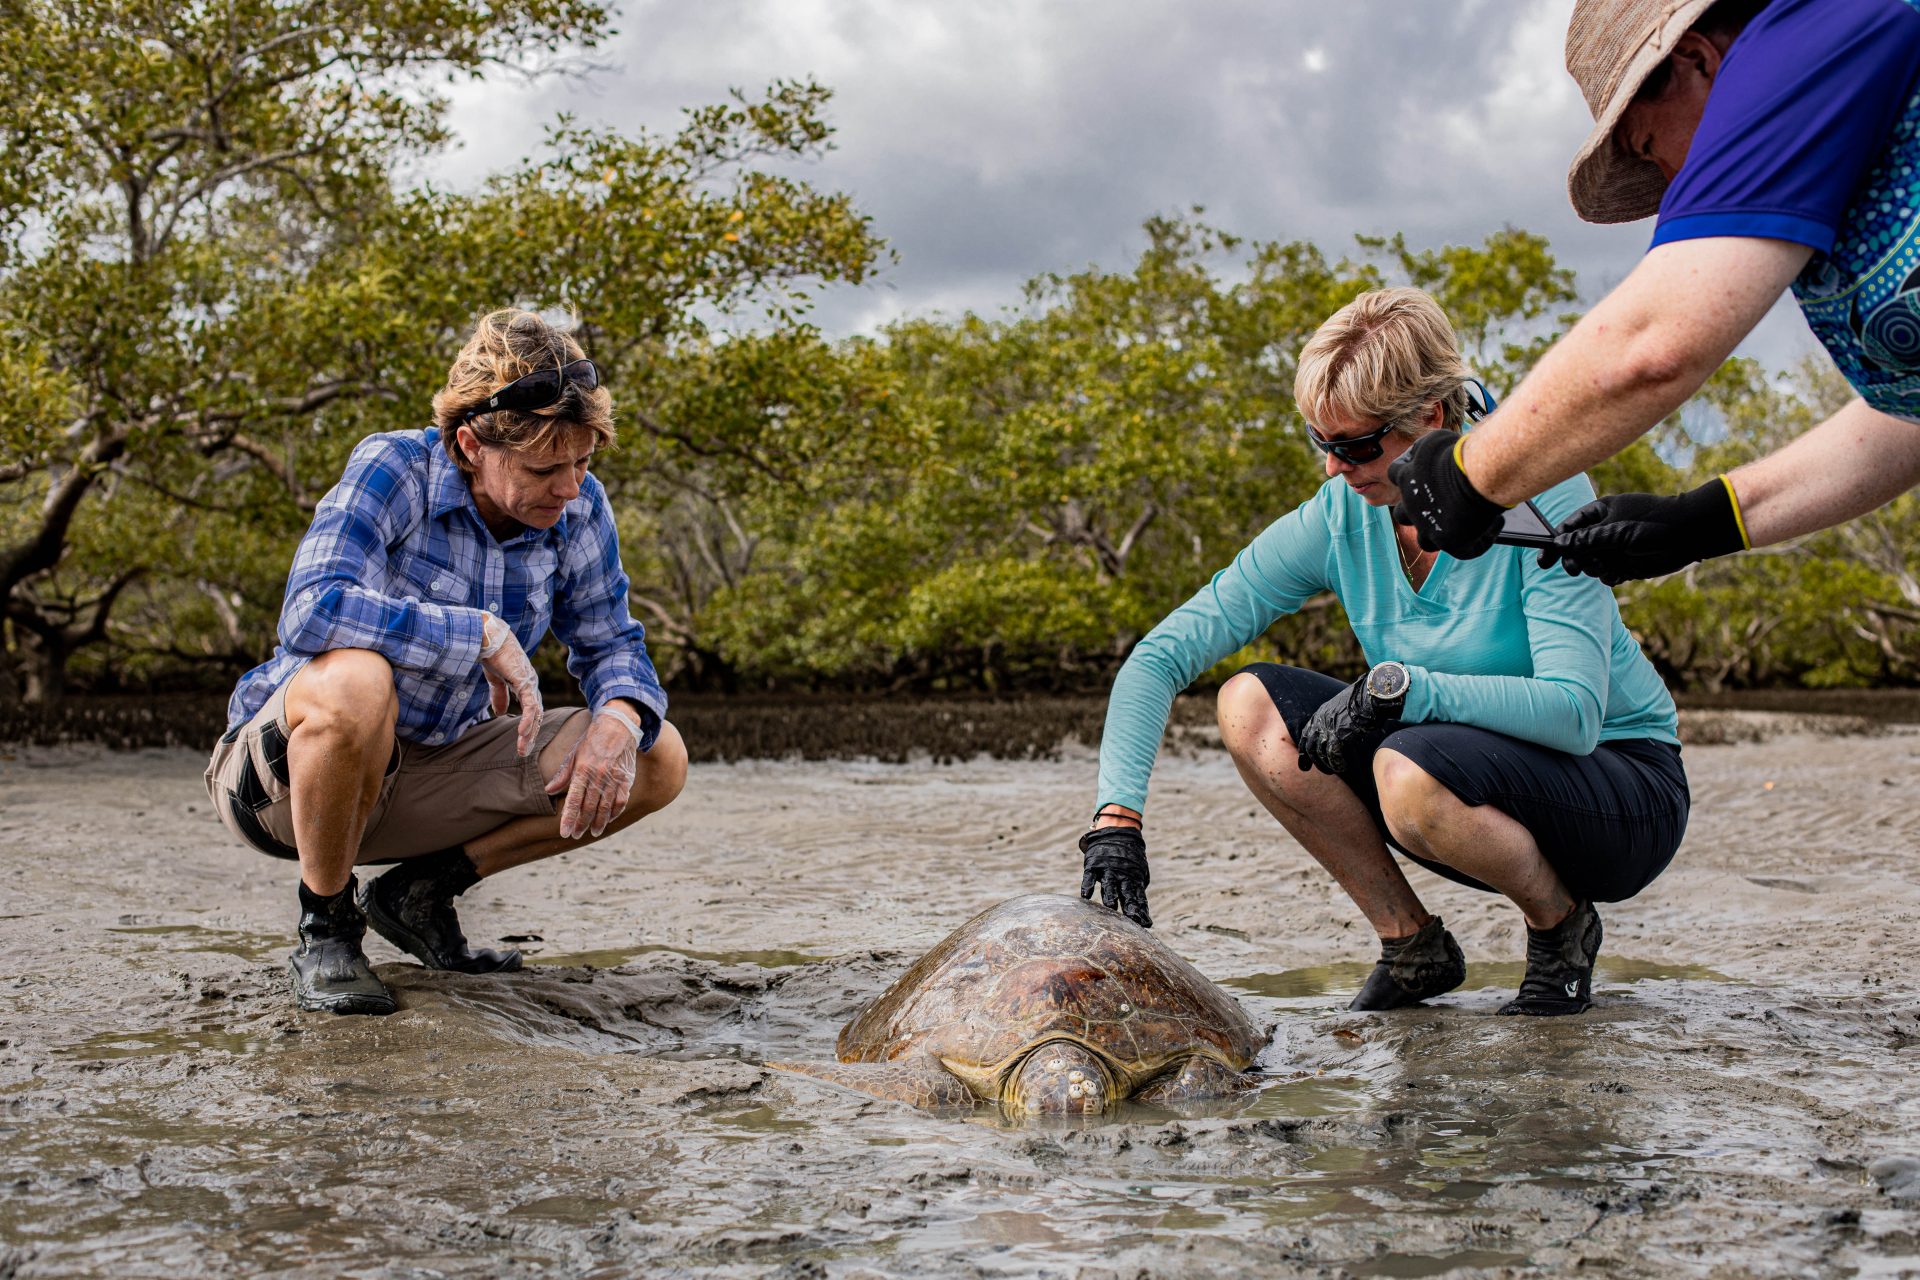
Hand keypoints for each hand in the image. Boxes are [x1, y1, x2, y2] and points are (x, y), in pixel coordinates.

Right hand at [479, 612, 542, 756]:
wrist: (489, 638)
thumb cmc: (493, 655)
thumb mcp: (495, 680)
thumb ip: (499, 696)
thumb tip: (500, 714)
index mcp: (525, 685)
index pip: (531, 710)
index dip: (528, 727)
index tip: (521, 744)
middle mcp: (531, 684)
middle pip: (536, 715)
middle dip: (530, 735)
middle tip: (523, 752)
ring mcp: (529, 682)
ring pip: (535, 713)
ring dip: (529, 732)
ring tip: (522, 748)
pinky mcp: (524, 681)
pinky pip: (529, 705)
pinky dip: (527, 720)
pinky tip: (522, 733)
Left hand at [545, 704, 640, 839]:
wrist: (619, 725)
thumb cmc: (592, 740)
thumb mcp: (574, 753)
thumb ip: (562, 774)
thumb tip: (548, 791)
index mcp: (582, 769)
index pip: (573, 800)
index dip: (569, 818)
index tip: (565, 832)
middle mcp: (598, 775)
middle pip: (589, 807)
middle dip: (582, 824)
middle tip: (576, 835)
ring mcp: (614, 778)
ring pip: (606, 806)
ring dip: (599, 822)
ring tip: (593, 832)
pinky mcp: (626, 778)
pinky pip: (621, 800)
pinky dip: (615, 812)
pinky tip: (610, 819)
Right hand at [1078, 826, 1151, 928]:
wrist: (1117, 831)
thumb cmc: (1128, 857)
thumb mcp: (1138, 871)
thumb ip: (1138, 888)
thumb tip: (1142, 907)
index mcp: (1133, 879)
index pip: (1139, 898)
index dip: (1142, 911)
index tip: (1146, 924)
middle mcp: (1121, 876)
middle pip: (1126, 894)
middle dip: (1130, 907)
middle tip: (1133, 919)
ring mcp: (1108, 870)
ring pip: (1109, 886)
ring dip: (1110, 896)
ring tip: (1111, 907)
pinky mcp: (1094, 865)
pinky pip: (1090, 877)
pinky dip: (1087, 885)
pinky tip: (1086, 896)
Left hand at [1297, 672, 1400, 774]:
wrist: (1371, 694)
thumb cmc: (1364, 699)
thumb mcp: (1345, 707)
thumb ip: (1339, 718)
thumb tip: (1344, 729)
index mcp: (1321, 713)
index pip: (1306, 734)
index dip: (1304, 750)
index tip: (1304, 764)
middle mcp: (1321, 721)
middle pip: (1310, 747)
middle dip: (1315, 761)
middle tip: (1325, 771)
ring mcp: (1328, 728)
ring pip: (1320, 753)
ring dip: (1327, 765)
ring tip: (1335, 770)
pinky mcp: (1338, 735)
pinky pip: (1333, 756)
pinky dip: (1337, 764)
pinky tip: (1343, 767)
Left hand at [1388, 430, 1504, 558]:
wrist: (1476, 476)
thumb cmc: (1458, 453)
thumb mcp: (1435, 441)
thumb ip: (1426, 449)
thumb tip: (1432, 456)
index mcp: (1406, 479)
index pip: (1396, 474)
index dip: (1409, 472)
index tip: (1426, 469)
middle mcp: (1412, 507)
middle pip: (1402, 515)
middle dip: (1416, 512)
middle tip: (1440, 503)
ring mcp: (1429, 528)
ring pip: (1425, 541)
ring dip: (1442, 533)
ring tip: (1465, 523)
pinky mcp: (1451, 543)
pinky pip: (1465, 550)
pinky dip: (1481, 540)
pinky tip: (1494, 526)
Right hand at [1538, 479, 1747, 584]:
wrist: (1689, 536)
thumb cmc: (1653, 523)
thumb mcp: (1616, 530)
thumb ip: (1586, 538)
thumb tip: (1559, 543)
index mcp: (1601, 512)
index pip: (1569, 526)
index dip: (1555, 541)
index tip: (1544, 559)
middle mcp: (1605, 531)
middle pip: (1576, 548)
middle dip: (1574, 560)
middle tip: (1573, 570)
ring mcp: (1615, 548)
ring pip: (1590, 563)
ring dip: (1593, 569)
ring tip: (1605, 567)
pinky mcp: (1626, 565)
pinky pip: (1607, 575)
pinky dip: (1609, 577)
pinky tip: (1619, 574)